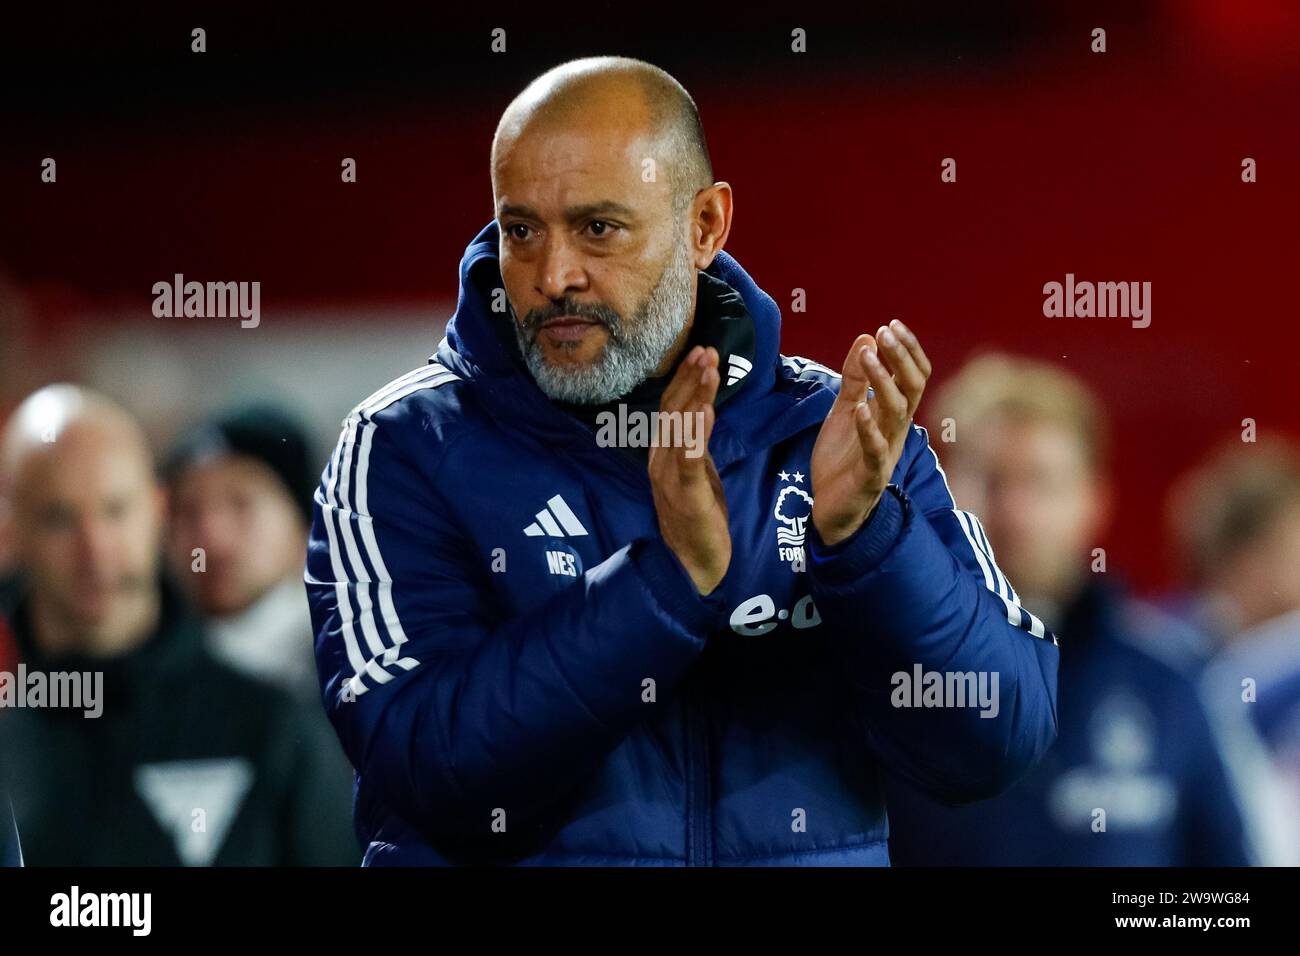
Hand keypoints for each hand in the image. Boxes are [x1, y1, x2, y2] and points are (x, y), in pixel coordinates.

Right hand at [648, 346, 730, 593]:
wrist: (692, 564)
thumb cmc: (696, 517)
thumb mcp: (697, 471)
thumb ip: (696, 442)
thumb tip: (702, 408)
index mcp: (663, 454)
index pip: (671, 408)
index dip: (684, 379)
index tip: (700, 353)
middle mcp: (660, 460)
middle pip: (673, 410)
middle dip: (690, 378)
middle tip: (707, 351)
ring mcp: (670, 477)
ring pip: (680, 428)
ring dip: (696, 395)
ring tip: (709, 369)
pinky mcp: (686, 494)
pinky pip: (689, 459)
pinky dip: (696, 433)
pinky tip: (707, 411)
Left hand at [811, 320, 931, 546]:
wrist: (832, 510)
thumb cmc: (843, 460)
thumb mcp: (844, 410)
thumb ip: (854, 379)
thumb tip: (865, 338)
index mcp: (893, 414)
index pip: (913, 376)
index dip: (908, 350)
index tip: (891, 325)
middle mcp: (896, 430)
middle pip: (912, 388)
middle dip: (900, 358)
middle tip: (885, 332)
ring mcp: (886, 451)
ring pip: (896, 412)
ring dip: (883, 382)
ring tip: (868, 356)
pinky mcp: (870, 474)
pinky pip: (875, 449)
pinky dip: (869, 427)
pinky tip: (860, 408)